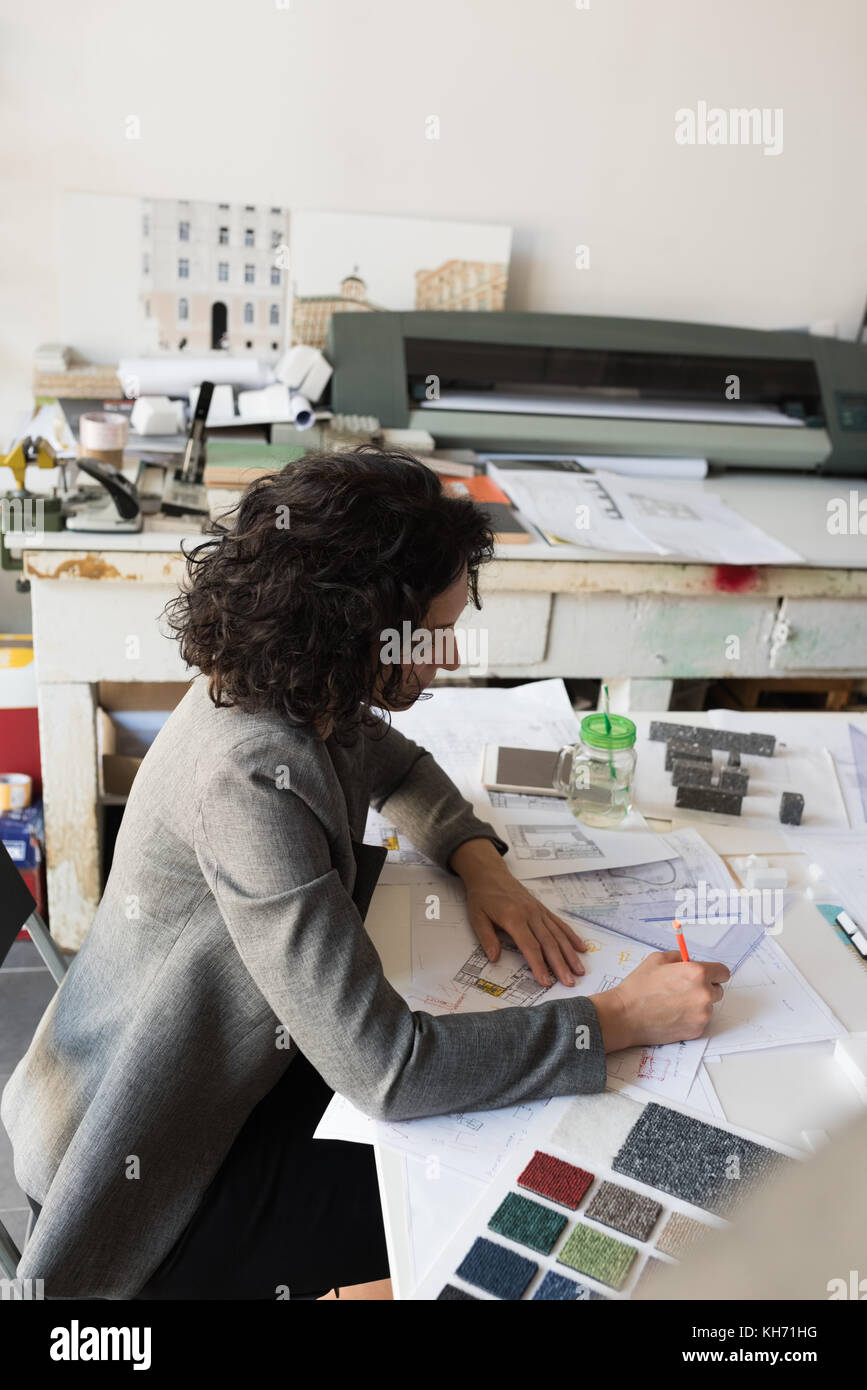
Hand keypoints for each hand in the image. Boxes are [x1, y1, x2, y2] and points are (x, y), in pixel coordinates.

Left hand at [449, 839, 587, 986]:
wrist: (489, 873)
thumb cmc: (482, 896)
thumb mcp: (477, 917)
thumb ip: (487, 938)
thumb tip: (494, 958)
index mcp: (513, 917)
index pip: (529, 946)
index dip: (538, 965)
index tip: (546, 982)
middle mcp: (530, 914)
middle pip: (549, 943)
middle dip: (560, 965)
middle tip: (569, 983)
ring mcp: (538, 911)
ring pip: (558, 935)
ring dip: (570, 954)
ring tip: (579, 971)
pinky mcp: (542, 909)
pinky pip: (559, 924)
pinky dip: (571, 936)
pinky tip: (581, 947)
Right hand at [590, 950, 729, 1052]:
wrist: (625, 1016)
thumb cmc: (638, 988)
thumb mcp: (657, 959)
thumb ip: (679, 957)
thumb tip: (688, 960)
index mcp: (697, 973)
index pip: (723, 972)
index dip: (713, 973)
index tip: (707, 975)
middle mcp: (704, 994)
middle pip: (718, 990)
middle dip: (705, 988)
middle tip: (684, 990)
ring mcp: (702, 1015)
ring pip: (708, 1007)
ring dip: (697, 1004)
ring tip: (674, 1003)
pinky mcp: (697, 1030)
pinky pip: (700, 1021)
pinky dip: (690, 1018)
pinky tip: (672, 1014)